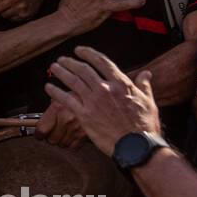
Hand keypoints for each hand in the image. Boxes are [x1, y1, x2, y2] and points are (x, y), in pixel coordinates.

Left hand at [34, 100, 86, 148]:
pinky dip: (71, 143)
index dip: (39, 134)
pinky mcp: (85, 135)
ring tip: (63, 133)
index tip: (39, 134)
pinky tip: (71, 136)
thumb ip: (52, 108)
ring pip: (62, 144)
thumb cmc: (79, 96)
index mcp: (57, 108)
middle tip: (52, 132)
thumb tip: (40, 120)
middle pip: (51, 139)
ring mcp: (76, 128)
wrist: (98, 98)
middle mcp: (66, 119)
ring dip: (61, 140)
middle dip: (50, 137)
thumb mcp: (63, 96)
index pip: (42, 129)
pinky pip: (73, 147)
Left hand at [44, 46, 161, 155]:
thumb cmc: (144, 125)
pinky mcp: (85, 115)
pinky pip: (66, 100)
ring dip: (61, 72)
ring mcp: (93, 101)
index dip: (88, 53)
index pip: (101, 61)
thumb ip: (144, 86)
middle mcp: (105, 89)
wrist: (136, 146)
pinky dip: (55, 92)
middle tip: (62, 59)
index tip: (79, 50)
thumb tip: (146, 74)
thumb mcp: (148, 102)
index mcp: (121, 83)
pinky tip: (48, 87)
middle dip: (70, 62)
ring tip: (54, 68)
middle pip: (83, 69)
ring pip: (73, 81)